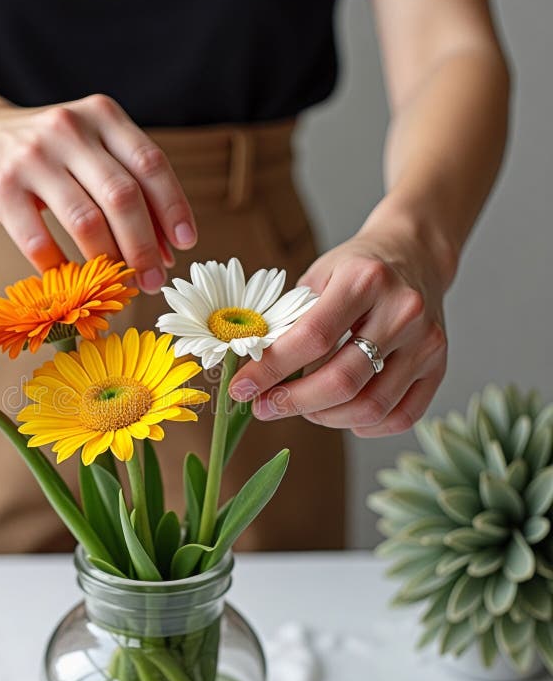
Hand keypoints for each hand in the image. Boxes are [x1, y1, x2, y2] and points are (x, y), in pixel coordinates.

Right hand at [0, 93, 196, 291]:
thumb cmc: (53, 154)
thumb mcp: (93, 152)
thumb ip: (130, 189)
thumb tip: (167, 252)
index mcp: (103, 116)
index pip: (150, 163)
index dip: (173, 208)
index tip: (185, 245)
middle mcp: (69, 129)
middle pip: (122, 196)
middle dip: (144, 245)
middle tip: (154, 279)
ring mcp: (32, 157)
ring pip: (85, 220)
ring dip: (109, 261)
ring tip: (121, 284)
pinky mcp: (1, 188)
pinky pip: (39, 240)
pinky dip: (61, 268)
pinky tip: (74, 281)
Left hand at [228, 224, 449, 436]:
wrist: (414, 254)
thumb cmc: (355, 269)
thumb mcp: (316, 278)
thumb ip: (287, 322)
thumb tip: (250, 372)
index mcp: (365, 280)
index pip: (311, 338)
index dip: (270, 370)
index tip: (240, 388)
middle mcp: (402, 311)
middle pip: (341, 380)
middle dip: (292, 402)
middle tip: (263, 407)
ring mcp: (427, 342)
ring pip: (370, 407)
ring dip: (324, 417)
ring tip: (301, 406)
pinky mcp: (439, 366)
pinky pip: (400, 417)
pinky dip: (363, 426)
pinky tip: (340, 413)